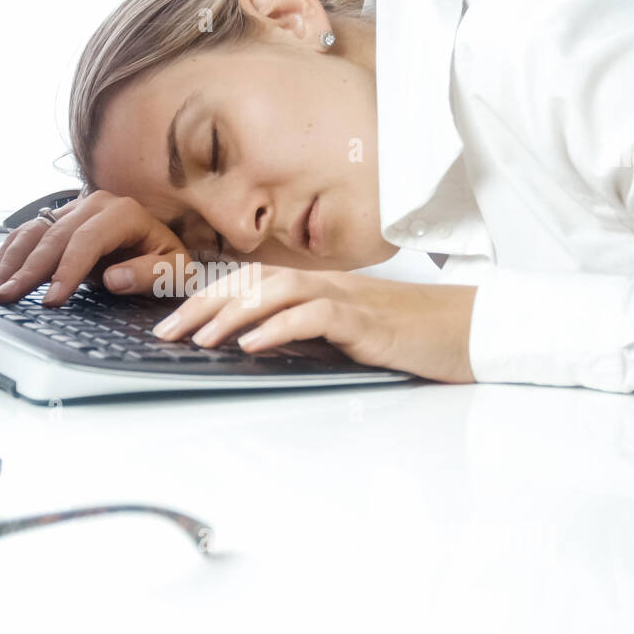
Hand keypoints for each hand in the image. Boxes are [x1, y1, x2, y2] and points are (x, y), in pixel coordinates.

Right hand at [0, 189, 191, 305]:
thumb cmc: (168, 264)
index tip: (52, 300)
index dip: (67, 270)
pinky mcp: (57, 222)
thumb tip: (114, 278)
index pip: (87, 240)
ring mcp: (72, 211)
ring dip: (9, 263)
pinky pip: (26, 235)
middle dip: (28, 270)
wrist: (161, 250)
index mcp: (124, 213)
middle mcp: (94, 205)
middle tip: (8, 297)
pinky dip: (7, 256)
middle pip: (53, 237)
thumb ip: (149, 275)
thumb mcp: (174, 273)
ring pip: (33, 233)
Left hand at [151, 265, 477, 382]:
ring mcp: (345, 298)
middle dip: (203, 306)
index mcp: (314, 287)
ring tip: (201, 338)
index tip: (170, 325)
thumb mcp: (342, 337)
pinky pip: (315, 316)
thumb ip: (303, 336)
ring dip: (233, 314)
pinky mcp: (365, 320)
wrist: (466, 331)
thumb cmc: (406, 336)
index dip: (205, 300)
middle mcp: (323, 284)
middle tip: (167, 333)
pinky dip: (280, 327)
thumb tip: (252, 350)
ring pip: (276, 293)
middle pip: (251, 283)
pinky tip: (253, 344)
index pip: (247, 285)